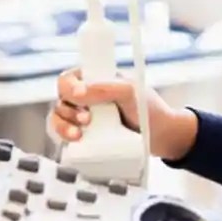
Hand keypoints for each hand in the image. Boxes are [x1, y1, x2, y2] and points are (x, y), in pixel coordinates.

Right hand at [50, 68, 198, 160]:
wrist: (162, 137)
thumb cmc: (150, 109)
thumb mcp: (131, 92)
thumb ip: (106, 88)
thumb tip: (78, 92)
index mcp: (95, 80)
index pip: (68, 79)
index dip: (68, 87)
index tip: (79, 96)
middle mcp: (87, 97)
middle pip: (60, 100)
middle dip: (68, 110)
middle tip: (87, 119)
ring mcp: (85, 117)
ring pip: (59, 118)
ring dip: (64, 126)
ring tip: (80, 135)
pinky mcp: (86, 136)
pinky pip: (64, 135)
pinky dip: (64, 137)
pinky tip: (77, 141)